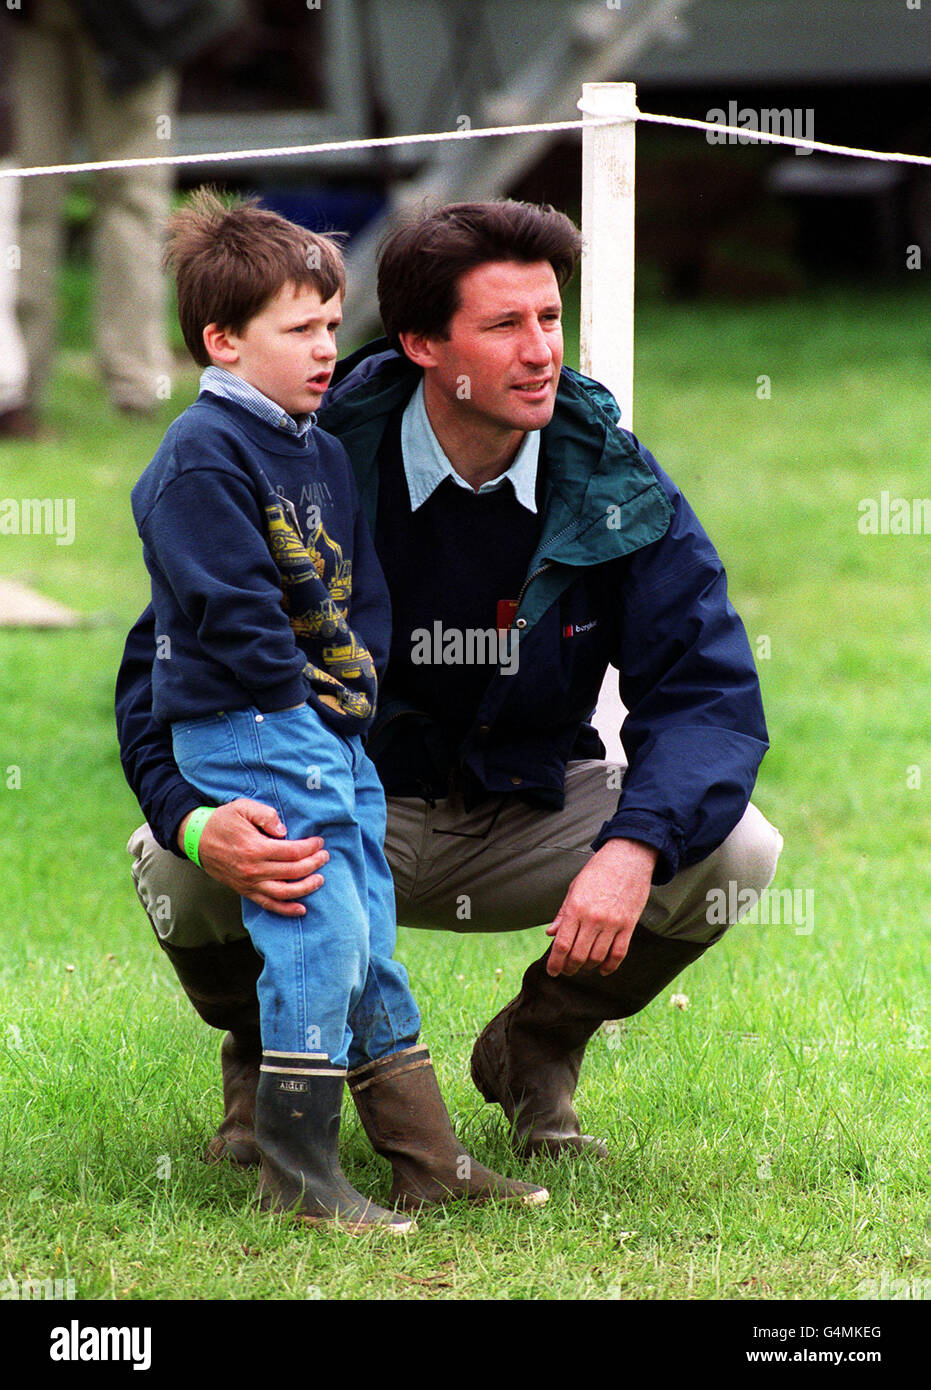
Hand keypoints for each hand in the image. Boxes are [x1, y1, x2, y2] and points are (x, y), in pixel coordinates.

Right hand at [178, 800, 327, 916]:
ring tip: (320, 880)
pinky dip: (286, 909)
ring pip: (284, 892)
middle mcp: (253, 869)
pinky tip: (301, 909)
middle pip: (293, 872)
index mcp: (255, 848)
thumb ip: (266, 815)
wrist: (197, 839)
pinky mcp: (245, 891)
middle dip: (313, 864)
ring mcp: (249, 883)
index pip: (292, 852)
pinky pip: (268, 905)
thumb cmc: (222, 821)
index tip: (319, 842)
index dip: (310, 848)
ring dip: (306, 888)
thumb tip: (284, 830)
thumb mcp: (243, 807)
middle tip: (324, 857)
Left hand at [545, 838, 657, 976]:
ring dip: (588, 967)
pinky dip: (610, 966)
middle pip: (578, 955)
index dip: (555, 962)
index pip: (561, 944)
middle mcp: (593, 918)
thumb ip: (563, 913)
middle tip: (566, 970)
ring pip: (597, 957)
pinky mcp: (629, 925)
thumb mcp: (575, 888)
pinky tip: (602, 969)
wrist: (628, 857)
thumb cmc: (598, 871)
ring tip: (583, 967)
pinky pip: (619, 953)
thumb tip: (550, 933)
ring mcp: (612, 923)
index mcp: (576, 908)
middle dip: (569, 968)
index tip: (551, 971)